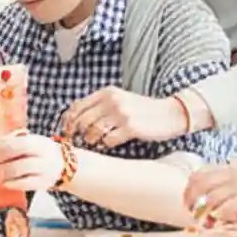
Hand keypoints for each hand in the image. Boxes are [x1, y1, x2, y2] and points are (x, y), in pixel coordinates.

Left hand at [0, 132, 63, 191]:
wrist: (64, 166)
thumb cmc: (41, 153)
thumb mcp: (32, 142)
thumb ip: (15, 142)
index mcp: (37, 142)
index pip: (16, 142)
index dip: (0, 148)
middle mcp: (42, 154)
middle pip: (16, 154)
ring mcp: (44, 169)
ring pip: (19, 169)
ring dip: (3, 173)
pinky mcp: (43, 183)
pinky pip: (24, 183)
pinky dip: (11, 183)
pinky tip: (4, 183)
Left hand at [63, 86, 187, 145]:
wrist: (169, 113)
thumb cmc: (142, 110)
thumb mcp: (119, 100)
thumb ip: (99, 105)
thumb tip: (73, 119)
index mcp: (106, 92)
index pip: (77, 106)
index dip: (67, 121)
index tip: (66, 131)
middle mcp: (112, 100)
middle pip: (82, 120)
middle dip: (77, 133)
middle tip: (79, 140)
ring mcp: (121, 114)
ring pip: (92, 131)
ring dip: (92, 140)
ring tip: (97, 141)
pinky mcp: (130, 128)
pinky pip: (108, 141)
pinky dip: (106, 144)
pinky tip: (111, 142)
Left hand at [183, 161, 236, 227]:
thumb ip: (229, 187)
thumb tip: (207, 203)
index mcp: (233, 168)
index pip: (201, 173)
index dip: (190, 188)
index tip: (188, 201)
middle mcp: (234, 173)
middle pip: (200, 184)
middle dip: (192, 200)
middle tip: (192, 214)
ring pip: (209, 198)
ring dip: (204, 213)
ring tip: (207, 223)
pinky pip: (222, 210)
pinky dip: (217, 218)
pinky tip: (220, 223)